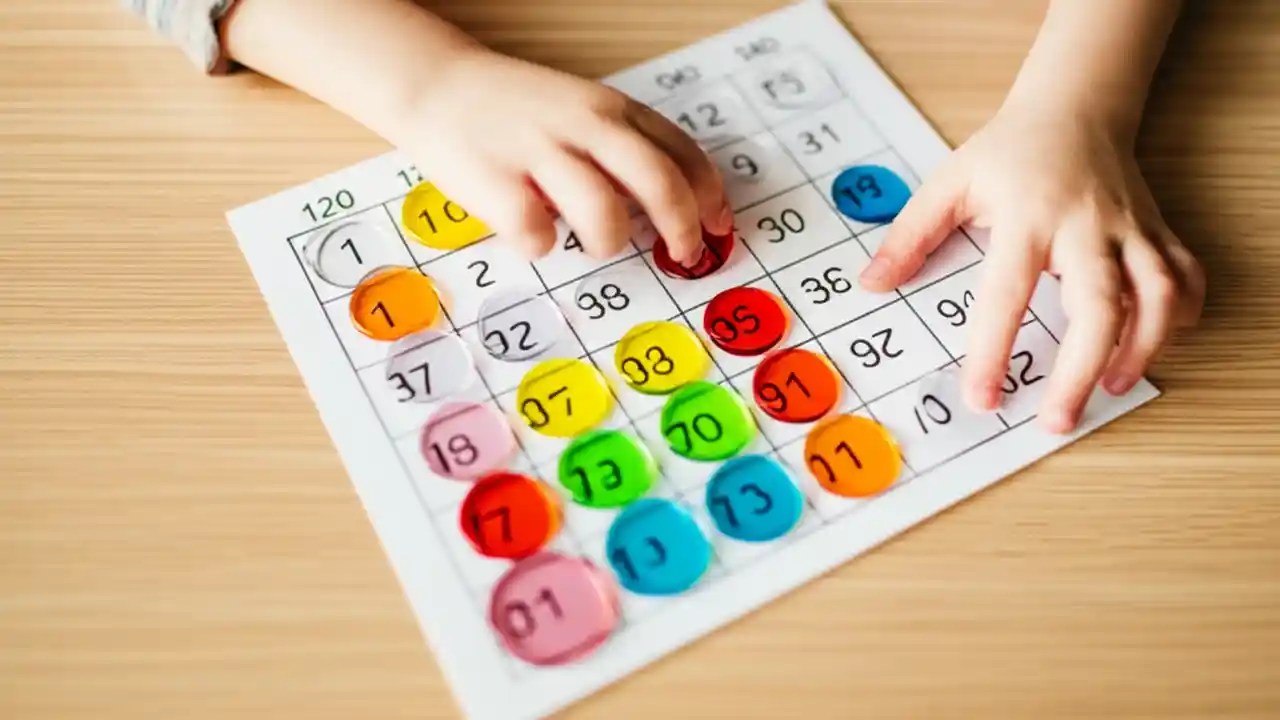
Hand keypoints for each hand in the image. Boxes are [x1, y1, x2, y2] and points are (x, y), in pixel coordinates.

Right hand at [393, 48, 731, 262]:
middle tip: (685, 255)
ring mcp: (539, 153)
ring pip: (605, 216)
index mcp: (610, 109)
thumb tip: (670, 208)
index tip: (718, 226)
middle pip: (658, 182)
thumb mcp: (580, 111)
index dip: (709, 196)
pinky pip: (538, 235)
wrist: (437, 85)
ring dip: (609, 242)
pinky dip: (542, 245)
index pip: (680, 152)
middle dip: (682, 228)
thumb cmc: (515, 111)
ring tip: (593, 242)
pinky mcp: (496, 183)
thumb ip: (623, 150)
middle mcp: (583, 126)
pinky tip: (533, 233)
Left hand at [860, 103, 1203, 432]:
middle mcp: (1085, 226)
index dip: (993, 351)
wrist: (1075, 106)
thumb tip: (871, 285)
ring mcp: (1129, 229)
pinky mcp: (1157, 231)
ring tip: (1112, 387)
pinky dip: (1182, 315)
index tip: (982, 399)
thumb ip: (909, 237)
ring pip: (1157, 294)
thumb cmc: (1008, 151)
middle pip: (1099, 306)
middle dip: (1081, 370)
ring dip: (1142, 348)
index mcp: (1026, 217)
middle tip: (1057, 421)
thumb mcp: (948, 183)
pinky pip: (1187, 276)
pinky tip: (1158, 343)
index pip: (1007, 294)